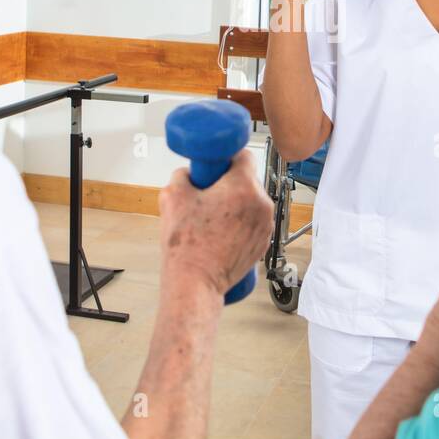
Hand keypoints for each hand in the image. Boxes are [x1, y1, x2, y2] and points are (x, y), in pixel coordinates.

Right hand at [157, 150, 273, 296]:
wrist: (196, 282)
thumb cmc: (186, 243)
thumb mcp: (172, 196)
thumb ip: (182, 175)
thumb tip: (189, 174)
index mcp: (243, 186)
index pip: (244, 156)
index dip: (227, 158)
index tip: (216, 165)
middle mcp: (262, 203)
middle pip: (248, 180)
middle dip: (229, 184)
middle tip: (208, 195)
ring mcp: (266, 225)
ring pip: (252, 202)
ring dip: (237, 204)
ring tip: (213, 218)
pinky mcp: (264, 242)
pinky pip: (255, 222)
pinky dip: (242, 223)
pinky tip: (222, 232)